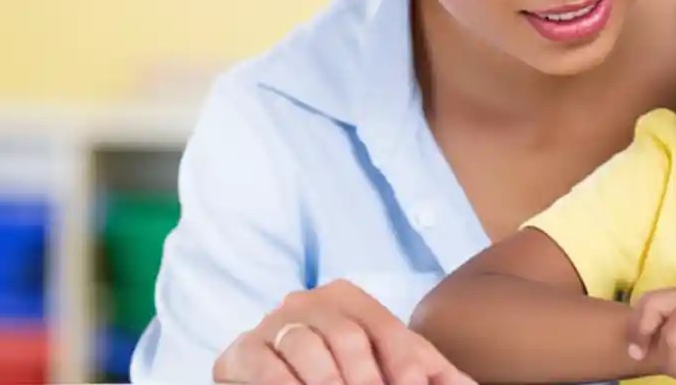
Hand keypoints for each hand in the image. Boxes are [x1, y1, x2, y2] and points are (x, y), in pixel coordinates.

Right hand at [212, 279, 475, 384]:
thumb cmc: (347, 373)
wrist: (275, 376)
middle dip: (363, 378)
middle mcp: (311, 302)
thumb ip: (433, 374)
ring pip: (305, 346)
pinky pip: (264, 363)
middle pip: (346, 337)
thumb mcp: (391, 368)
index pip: (387, 330)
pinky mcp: (241, 350)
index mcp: (352, 299)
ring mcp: (275, 323)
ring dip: (325, 381)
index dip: (404, 366)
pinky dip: (284, 383)